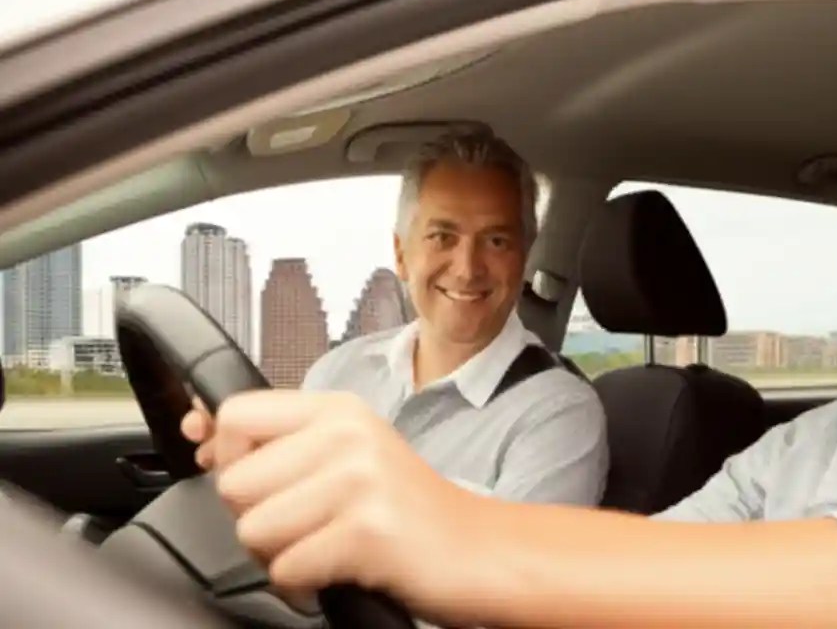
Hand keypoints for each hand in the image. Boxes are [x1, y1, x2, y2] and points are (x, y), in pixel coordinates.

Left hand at [180, 392, 489, 623]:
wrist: (480, 551)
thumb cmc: (409, 511)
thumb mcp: (349, 454)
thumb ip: (281, 443)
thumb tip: (199, 437)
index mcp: (339, 409)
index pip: (235, 415)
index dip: (227, 458)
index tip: (253, 481)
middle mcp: (348, 435)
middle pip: (234, 484)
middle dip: (258, 521)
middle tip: (310, 527)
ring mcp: (359, 481)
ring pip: (253, 530)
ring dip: (281, 557)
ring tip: (327, 548)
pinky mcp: (366, 531)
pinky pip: (287, 569)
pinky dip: (305, 585)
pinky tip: (339, 572)